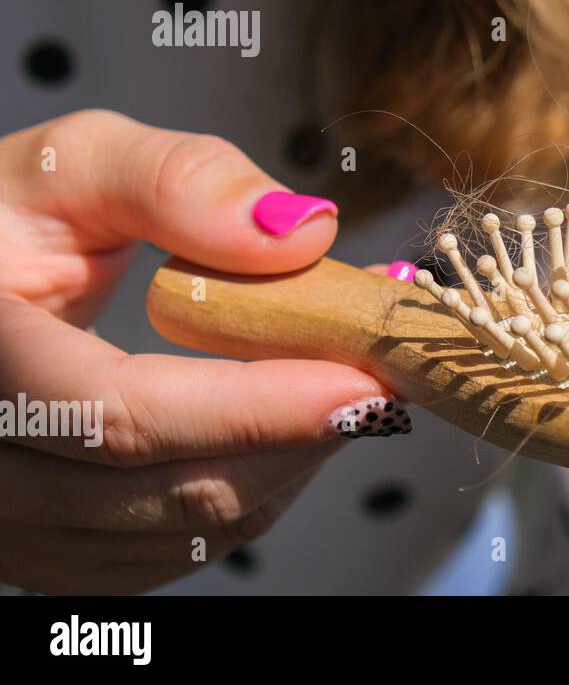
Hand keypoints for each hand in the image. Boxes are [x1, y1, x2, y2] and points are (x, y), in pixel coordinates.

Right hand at [0, 110, 398, 592]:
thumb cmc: (8, 219)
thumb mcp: (70, 165)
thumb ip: (175, 181)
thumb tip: (304, 232)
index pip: (119, 415)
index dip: (255, 407)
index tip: (363, 380)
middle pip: (168, 489)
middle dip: (302, 435)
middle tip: (388, 373)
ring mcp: (12, 524)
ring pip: (185, 531)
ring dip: (291, 465)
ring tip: (349, 385)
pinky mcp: (53, 546)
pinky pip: (175, 548)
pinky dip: (255, 492)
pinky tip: (293, 428)